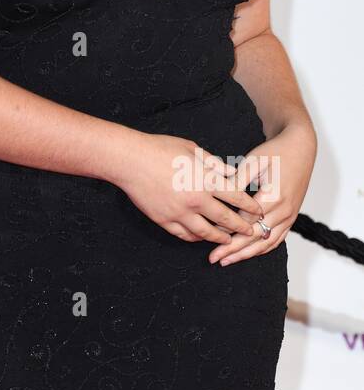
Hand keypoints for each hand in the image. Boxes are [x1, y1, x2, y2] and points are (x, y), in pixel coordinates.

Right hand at [121, 132, 266, 245]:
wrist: (130, 160)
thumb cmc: (160, 149)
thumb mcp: (191, 149)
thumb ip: (213, 163)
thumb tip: (228, 173)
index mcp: (205, 180)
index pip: (236, 197)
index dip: (250, 206)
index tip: (259, 212)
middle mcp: (196, 199)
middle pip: (225, 219)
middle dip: (241, 227)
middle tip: (251, 232)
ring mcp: (179, 212)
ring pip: (206, 232)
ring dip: (220, 237)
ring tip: (228, 240)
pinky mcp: (164, 220)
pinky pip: (184, 234)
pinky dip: (195, 238)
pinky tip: (201, 237)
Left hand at [207, 122, 315, 265]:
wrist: (300, 148)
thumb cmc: (276, 152)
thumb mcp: (254, 161)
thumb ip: (237, 180)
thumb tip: (218, 194)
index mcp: (273, 197)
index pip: (246, 222)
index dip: (227, 231)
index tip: (209, 238)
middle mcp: (284, 211)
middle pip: (255, 237)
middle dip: (233, 250)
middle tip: (214, 258)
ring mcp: (289, 216)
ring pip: (266, 242)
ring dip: (246, 253)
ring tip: (226, 261)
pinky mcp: (291, 216)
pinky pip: (277, 238)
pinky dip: (261, 248)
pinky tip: (247, 254)